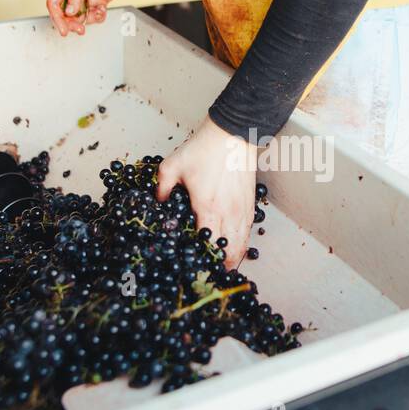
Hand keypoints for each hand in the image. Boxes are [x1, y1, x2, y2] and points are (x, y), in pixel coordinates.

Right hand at [45, 0, 141, 35]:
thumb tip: (69, 11)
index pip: (53, 1)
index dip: (57, 17)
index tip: (63, 29)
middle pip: (63, 12)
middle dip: (71, 22)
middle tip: (80, 29)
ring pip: (77, 16)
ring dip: (86, 20)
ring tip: (96, 14)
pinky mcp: (95, 0)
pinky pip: (91, 14)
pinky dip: (97, 16)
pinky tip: (102, 10)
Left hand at [157, 117, 256, 268]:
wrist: (233, 134)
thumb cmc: (204, 149)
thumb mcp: (172, 167)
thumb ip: (161, 188)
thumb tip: (157, 203)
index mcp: (207, 209)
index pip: (206, 245)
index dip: (201, 261)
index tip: (193, 269)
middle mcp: (228, 214)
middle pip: (228, 253)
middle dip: (218, 267)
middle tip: (208, 275)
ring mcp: (242, 211)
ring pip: (241, 246)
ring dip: (232, 259)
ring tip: (222, 269)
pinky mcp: (250, 205)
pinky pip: (247, 233)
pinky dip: (240, 245)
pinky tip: (233, 248)